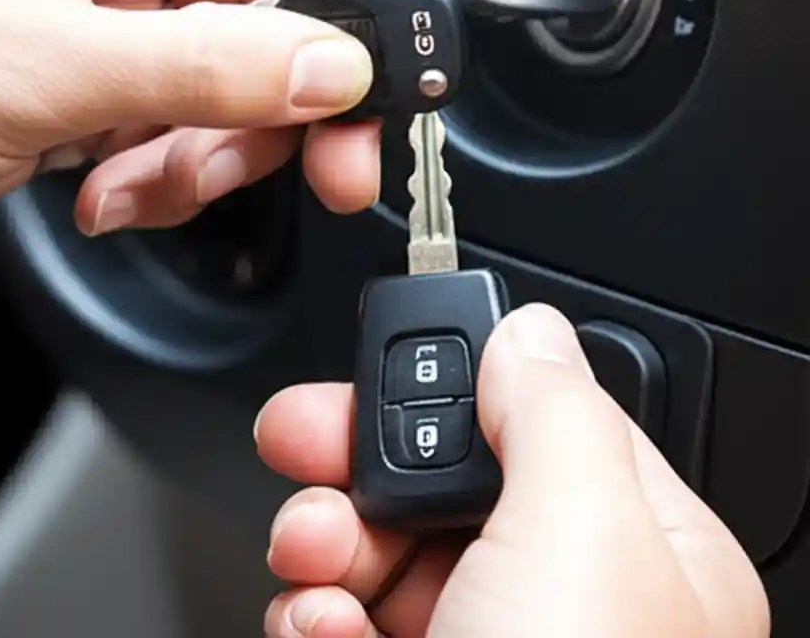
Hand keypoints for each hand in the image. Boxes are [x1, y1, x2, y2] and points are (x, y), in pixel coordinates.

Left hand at [0, 0, 378, 295]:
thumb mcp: (41, 67)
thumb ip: (205, 68)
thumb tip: (331, 66)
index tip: (363, 33)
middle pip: (258, 1)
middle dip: (286, 93)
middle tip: (327, 162)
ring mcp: (87, 19)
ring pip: (220, 81)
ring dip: (208, 151)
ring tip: (142, 183)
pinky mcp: (71, 90)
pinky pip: (167, 129)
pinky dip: (157, 174)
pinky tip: (102, 192)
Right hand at [253, 304, 769, 637]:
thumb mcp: (582, 539)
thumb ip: (554, 413)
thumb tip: (528, 333)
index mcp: (634, 550)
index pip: (533, 422)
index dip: (446, 388)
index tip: (372, 369)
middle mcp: (556, 600)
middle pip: (438, 483)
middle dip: (359, 467)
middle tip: (309, 452)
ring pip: (374, 550)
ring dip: (325, 544)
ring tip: (316, 563)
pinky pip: (338, 622)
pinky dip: (312, 616)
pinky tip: (319, 629)